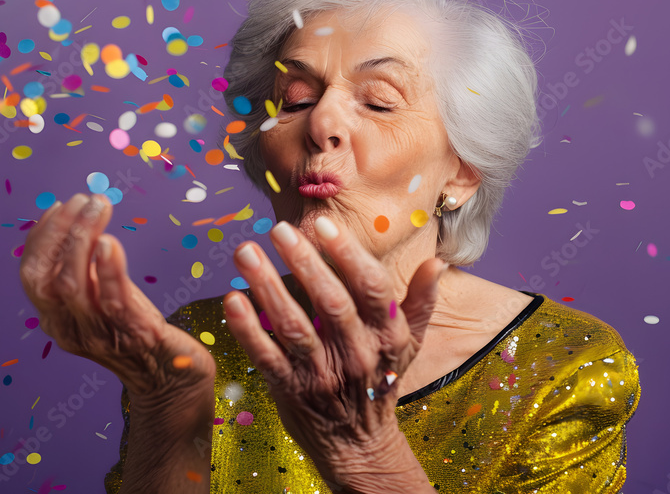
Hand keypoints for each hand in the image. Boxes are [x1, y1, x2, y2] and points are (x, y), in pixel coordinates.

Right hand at [19, 193, 215, 402]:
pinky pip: (112, 301)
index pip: (32, 276)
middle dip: (60, 232)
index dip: (40, 238)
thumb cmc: (138, 335)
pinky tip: (109, 242)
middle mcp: (70, 330)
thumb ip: (85, 275)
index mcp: (58, 320)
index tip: (59, 206)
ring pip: (72, 286)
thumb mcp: (101, 302)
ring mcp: (99, 336)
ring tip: (97, 207)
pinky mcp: (133, 337)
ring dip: (81, 239)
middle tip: (84, 200)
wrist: (172, 382)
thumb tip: (78, 226)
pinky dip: (107, 269)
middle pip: (46, 278)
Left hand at [221, 216, 444, 487]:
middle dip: (304, 262)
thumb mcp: (408, 343)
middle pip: (330, 301)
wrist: (360, 444)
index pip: (370, 287)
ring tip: (246, 252)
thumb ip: (421, 301)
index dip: (348, 254)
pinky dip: (247, 328)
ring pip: (293, 325)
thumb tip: (436, 261)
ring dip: (267, 286)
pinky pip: (266, 356)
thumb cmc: (380, 381)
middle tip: (280, 229)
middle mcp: (356, 353)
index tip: (324, 224)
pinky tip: (232, 299)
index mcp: (386, 335)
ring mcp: (321, 374)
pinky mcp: (290, 390)